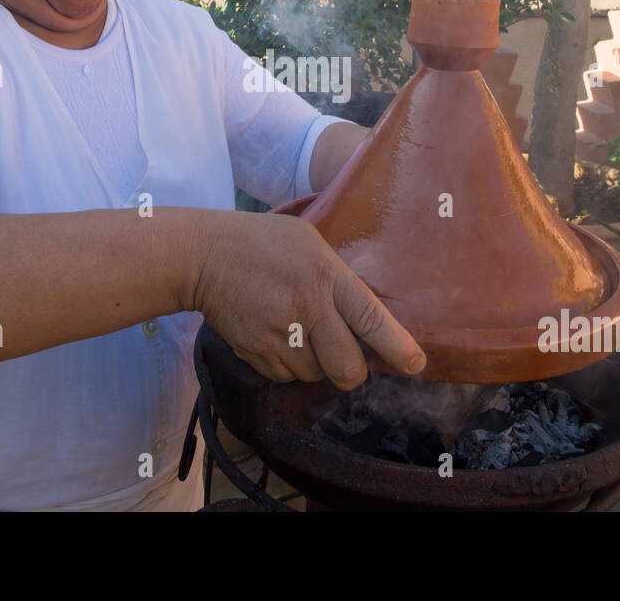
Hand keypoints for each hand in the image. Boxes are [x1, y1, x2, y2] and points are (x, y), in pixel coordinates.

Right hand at [184, 210, 425, 389]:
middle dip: (352, 372)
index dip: (398, 347)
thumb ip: (337, 275)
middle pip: (348, 368)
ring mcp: (279, 333)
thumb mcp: (308, 242)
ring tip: (299, 333)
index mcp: (326, 275)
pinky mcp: (256, 351)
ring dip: (315, 366)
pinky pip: (285, 377)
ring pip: (315, 376)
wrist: (203, 256)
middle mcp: (307, 307)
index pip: (371, 319)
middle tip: (347, 359)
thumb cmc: (262, 242)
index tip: (416, 365)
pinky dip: (287, 366)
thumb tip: (365, 314)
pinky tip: (276, 337)